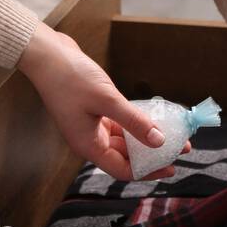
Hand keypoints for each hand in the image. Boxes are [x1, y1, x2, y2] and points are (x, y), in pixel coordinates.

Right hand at [18, 22, 188, 180]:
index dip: (148, 172)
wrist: (47, 54)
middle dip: (152, 153)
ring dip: (146, 136)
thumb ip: (134, 122)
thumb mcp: (107, 100)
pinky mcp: (94, 109)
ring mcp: (91, 124)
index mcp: (88, 145)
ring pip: (124, 139)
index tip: (172, 168)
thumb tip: (159, 141)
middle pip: (125, 156)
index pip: (123, 170)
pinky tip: (152, 117)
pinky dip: (135, 122)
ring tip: (172, 132)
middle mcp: (90, 139)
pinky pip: (119, 123)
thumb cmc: (71, 78)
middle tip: (180, 147)